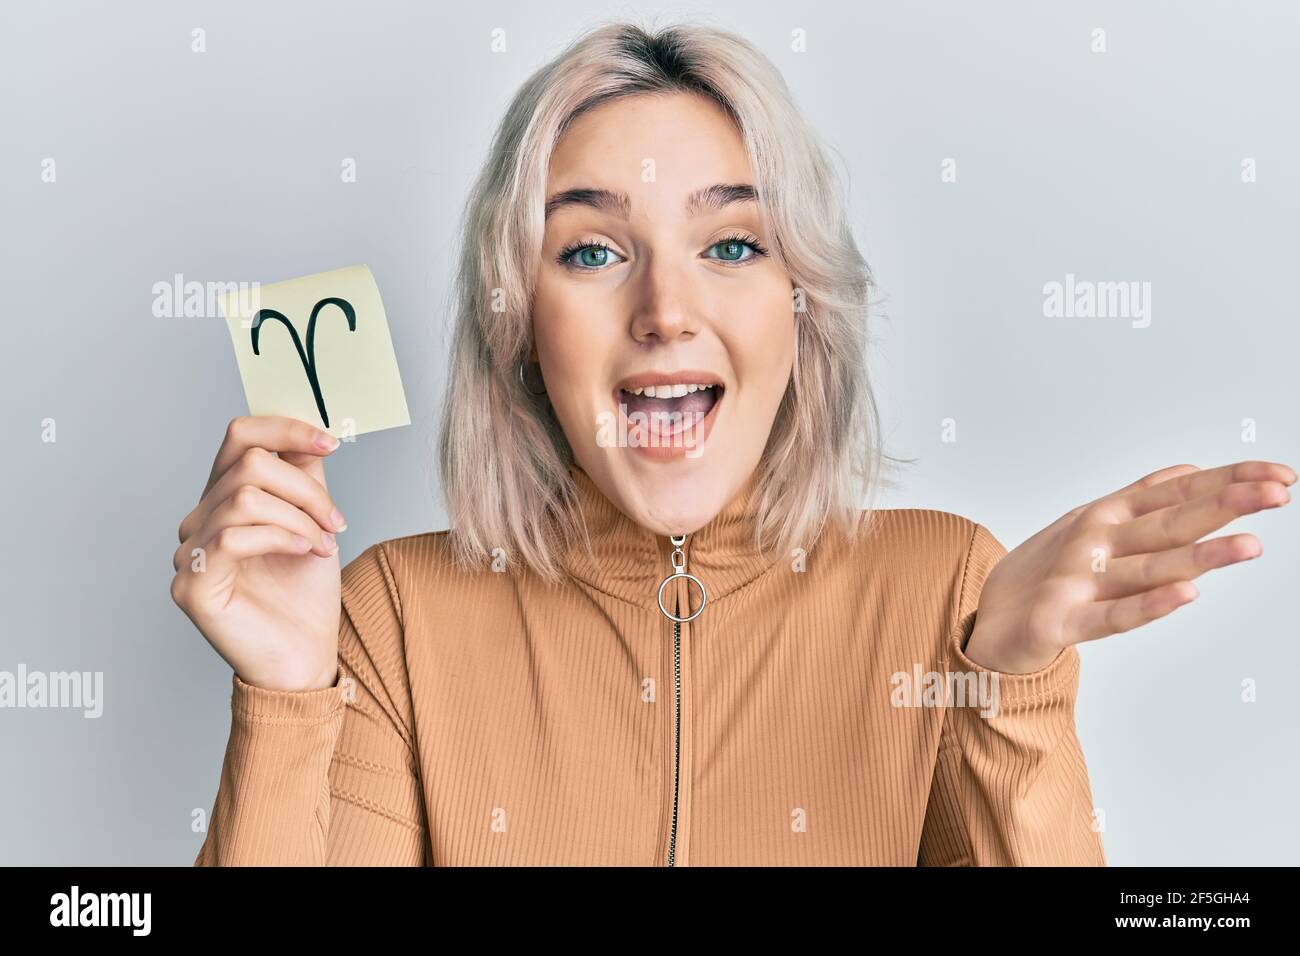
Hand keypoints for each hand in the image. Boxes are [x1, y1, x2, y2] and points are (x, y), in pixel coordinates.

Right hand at [170, 416, 347, 691]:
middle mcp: (199, 521)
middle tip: (336, 521)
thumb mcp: (314, 521)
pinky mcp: (192, 585)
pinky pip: (235, 537)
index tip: (331, 442)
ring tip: (323, 544)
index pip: (240, 436)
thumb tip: (310, 435)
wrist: (305, 657)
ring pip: (246, 497)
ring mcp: (190, 553)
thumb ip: (304, 478)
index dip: (285, 428)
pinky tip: (306, 554)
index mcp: (224, 499)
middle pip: (249, 462)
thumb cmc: (305, 595)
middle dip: (306, 488)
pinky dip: (282, 538)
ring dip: (300, 517)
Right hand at [964, 460, 1295, 673]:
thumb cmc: (1044, 572)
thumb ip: (1141, 497)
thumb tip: (1193, 472)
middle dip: (1227, 506)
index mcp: (1104, 513)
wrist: (983, 620)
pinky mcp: (1062, 623)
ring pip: (1149, 567)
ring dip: (1201, 556)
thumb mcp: (1087, 522)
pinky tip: (1184, 596)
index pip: (1176, 491)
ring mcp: (1077, 580)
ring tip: (1250, 545)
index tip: (1280, 474)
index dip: (1228, 481)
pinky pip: (1113, 617)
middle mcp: (1093, 540)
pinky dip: (1149, 606)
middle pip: (1170, 522)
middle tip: (1277, 493)